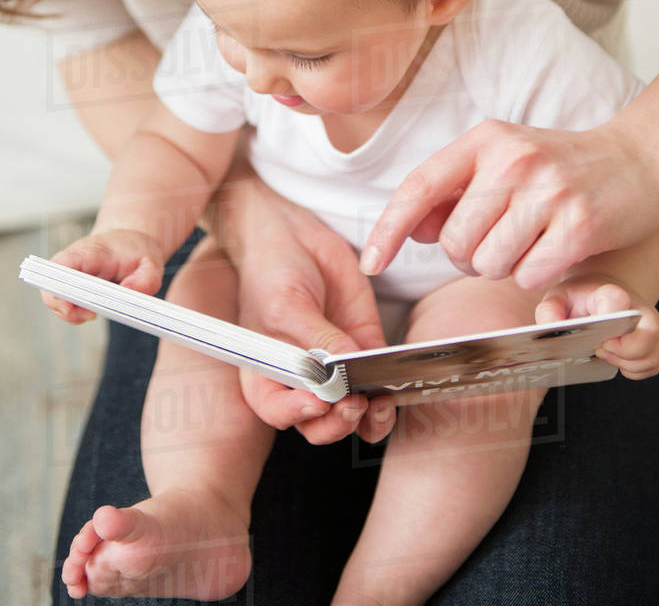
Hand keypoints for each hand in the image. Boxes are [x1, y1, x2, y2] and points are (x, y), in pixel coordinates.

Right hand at [42, 228, 164, 323]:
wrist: (128, 242)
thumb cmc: (136, 251)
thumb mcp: (151, 263)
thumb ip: (145, 280)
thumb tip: (127, 294)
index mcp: (90, 252)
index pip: (62, 266)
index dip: (59, 288)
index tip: (71, 307)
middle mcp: (71, 261)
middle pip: (50, 287)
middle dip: (65, 308)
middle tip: (91, 314)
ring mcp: (67, 273)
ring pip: (54, 299)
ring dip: (72, 313)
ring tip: (95, 312)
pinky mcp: (68, 285)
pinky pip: (62, 304)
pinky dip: (75, 313)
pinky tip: (93, 310)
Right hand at [212, 172, 395, 443]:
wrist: (292, 234)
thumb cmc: (272, 270)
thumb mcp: (288, 301)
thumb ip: (315, 337)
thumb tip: (343, 369)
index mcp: (266, 372)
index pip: (276, 409)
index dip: (295, 414)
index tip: (317, 402)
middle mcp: (298, 379)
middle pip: (317, 424)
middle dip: (337, 422)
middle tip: (351, 402)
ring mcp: (333, 367)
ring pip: (349, 415)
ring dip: (366, 419)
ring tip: (376, 404)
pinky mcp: (362, 349)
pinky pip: (377, 384)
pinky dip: (386, 394)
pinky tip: (391, 389)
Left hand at [360, 116, 658, 291]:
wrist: (633, 161)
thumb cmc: (557, 168)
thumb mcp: (499, 163)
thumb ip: (452, 193)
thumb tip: (409, 229)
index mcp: (484, 141)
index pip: (420, 187)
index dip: (388, 228)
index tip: (372, 262)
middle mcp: (514, 160)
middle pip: (453, 241)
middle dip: (467, 257)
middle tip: (497, 240)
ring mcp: (548, 190)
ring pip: (488, 263)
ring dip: (501, 267)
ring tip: (527, 240)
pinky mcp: (580, 223)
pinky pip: (529, 275)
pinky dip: (534, 275)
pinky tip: (551, 250)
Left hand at [535, 275, 658, 379]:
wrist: (597, 295)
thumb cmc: (580, 299)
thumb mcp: (557, 298)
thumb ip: (549, 310)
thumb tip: (549, 327)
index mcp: (610, 294)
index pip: (618, 302)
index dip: (608, 320)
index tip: (595, 337)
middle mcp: (637, 310)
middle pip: (648, 335)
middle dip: (621, 352)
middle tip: (598, 348)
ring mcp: (649, 328)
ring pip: (650, 356)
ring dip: (624, 363)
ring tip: (603, 352)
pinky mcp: (654, 344)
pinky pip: (651, 366)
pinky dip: (632, 370)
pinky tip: (614, 358)